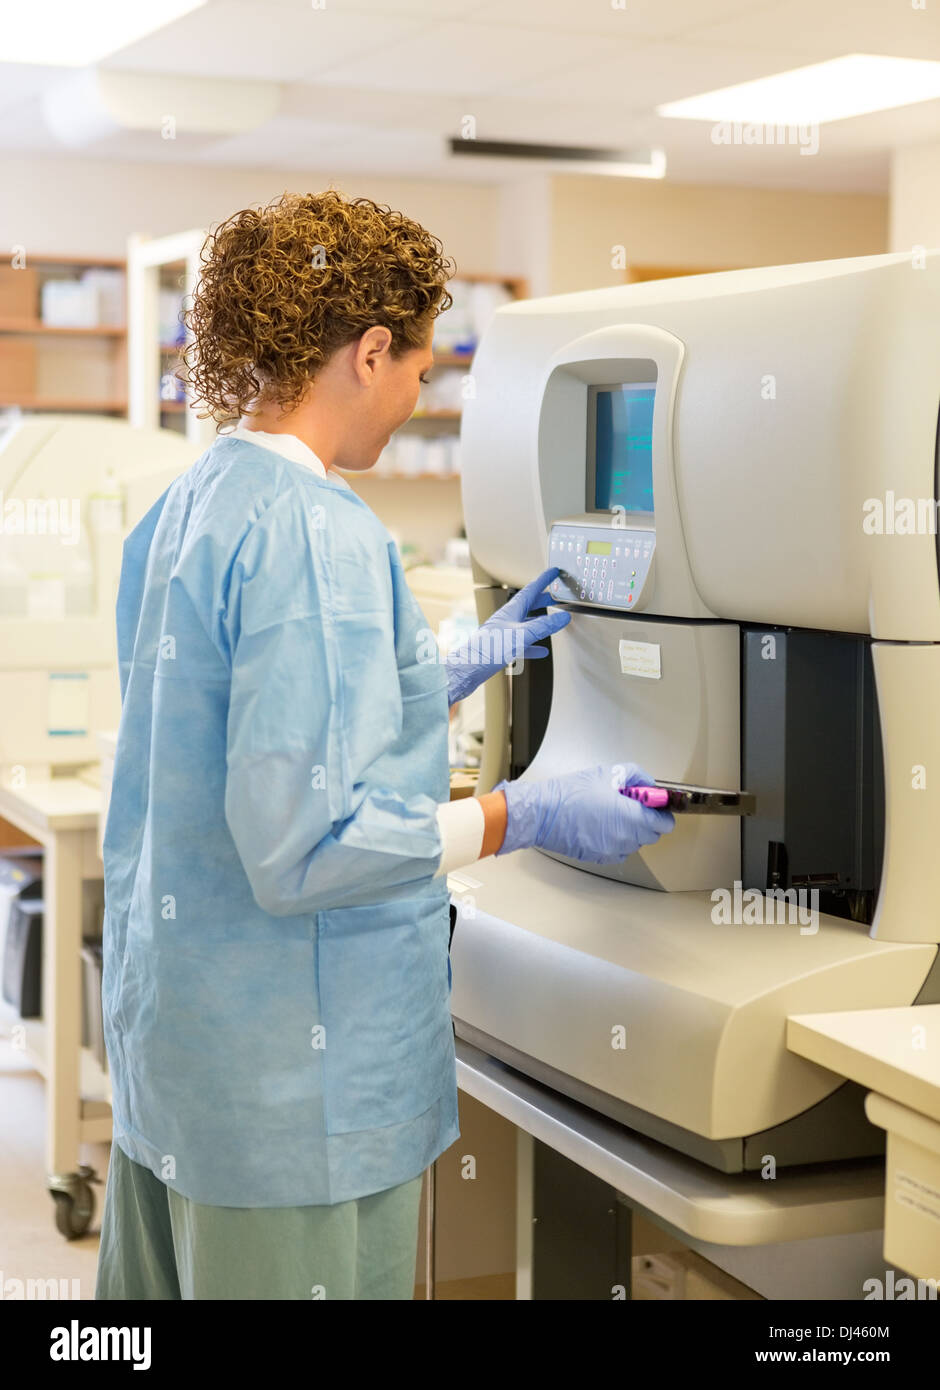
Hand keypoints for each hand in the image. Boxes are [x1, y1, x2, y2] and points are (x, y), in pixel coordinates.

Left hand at [446, 567, 570, 706]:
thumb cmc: (489, 649)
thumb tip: (563, 617)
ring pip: (526, 623)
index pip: (531, 590)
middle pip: (529, 605)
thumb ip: (543, 626)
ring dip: (540, 621)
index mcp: (511, 611)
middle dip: (543, 599)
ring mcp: (503, 633)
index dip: (544, 580)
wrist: (468, 669)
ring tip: (552, 622)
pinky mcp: (501, 648)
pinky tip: (541, 651)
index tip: (554, 572)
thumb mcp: (522, 635)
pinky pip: (522, 643)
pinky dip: (534, 645)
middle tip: (556, 595)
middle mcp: (507, 619)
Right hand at [495, 763, 674, 863]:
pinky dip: (617, 840)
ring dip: (631, 830)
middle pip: (652, 835)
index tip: (655, 804)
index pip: (665, 823)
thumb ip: (635, 776)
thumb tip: (648, 784)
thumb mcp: (608, 773)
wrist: (542, 813)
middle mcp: (625, 839)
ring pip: (635, 843)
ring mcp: (612, 851)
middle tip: (631, 805)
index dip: (662, 812)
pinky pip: (618, 850)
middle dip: (647, 820)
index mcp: (631, 817)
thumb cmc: (571, 793)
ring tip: (611, 813)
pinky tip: (602, 825)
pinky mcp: (600, 858)